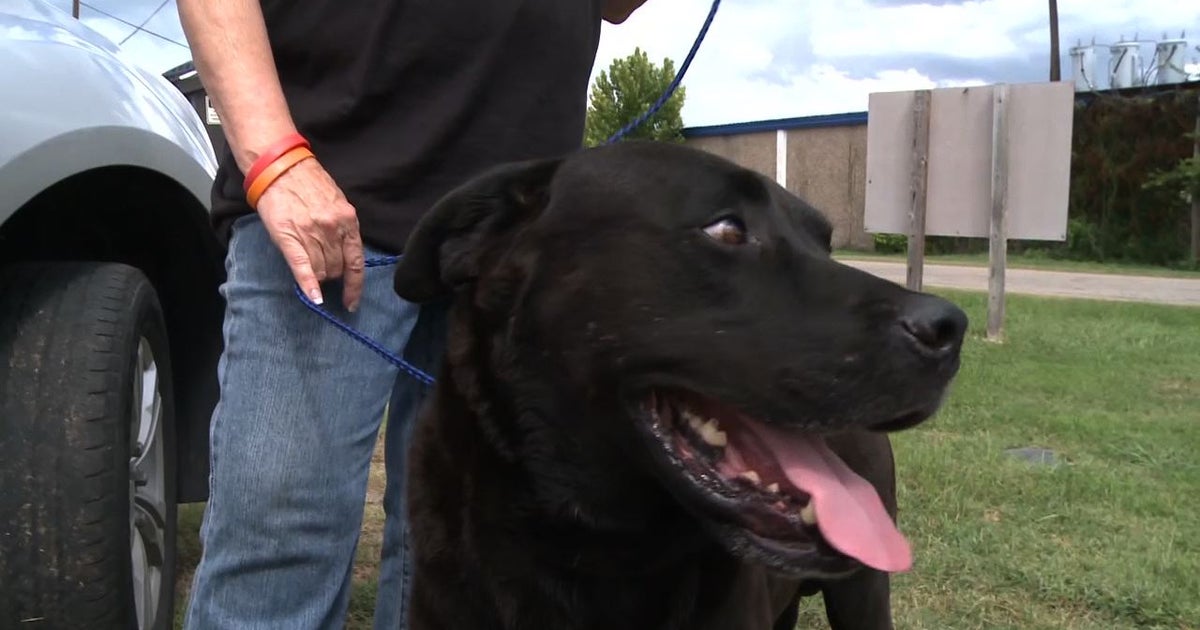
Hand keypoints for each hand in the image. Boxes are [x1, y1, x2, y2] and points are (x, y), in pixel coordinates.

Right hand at [254, 157, 364, 311]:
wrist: (281, 168)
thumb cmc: (310, 185)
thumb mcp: (337, 204)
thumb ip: (343, 230)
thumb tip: (343, 258)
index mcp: (348, 220)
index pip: (356, 262)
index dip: (355, 286)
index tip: (352, 302)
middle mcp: (332, 228)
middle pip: (337, 269)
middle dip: (331, 275)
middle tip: (322, 269)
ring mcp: (311, 233)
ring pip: (321, 271)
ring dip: (318, 276)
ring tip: (309, 266)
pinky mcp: (289, 237)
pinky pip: (302, 267)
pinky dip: (308, 286)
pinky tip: (314, 299)